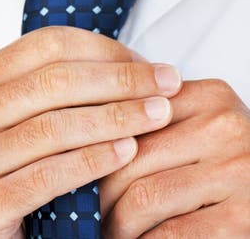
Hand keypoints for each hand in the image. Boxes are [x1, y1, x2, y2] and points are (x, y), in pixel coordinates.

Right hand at [0, 26, 180, 238]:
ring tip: (156, 117)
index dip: (103, 49)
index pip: (46, 45)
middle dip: (119, 80)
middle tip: (165, 86)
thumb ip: (58, 88)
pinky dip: (92, 161)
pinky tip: (126, 153)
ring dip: (114, 118)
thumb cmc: (10, 167)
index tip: (148, 63)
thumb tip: (134, 63)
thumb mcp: (21, 116)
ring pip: (53, 127)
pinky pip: (48, 177)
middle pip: (53, 82)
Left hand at [100, 78, 249, 236]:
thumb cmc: (233, 166)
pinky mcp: (243, 218)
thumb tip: (91, 136)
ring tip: (112, 233)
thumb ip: (159, 121)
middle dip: (103, 194)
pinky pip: (171, 235)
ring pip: (143, 198)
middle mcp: (224, 126)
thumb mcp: (203, 129)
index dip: (98, 148)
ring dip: (118, 225)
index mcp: (209, 96)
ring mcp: (237, 171)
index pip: (130, 115)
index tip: (86, 171)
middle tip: (96, 213)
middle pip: (130, 157)